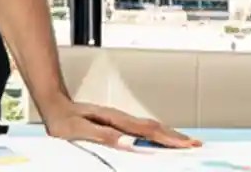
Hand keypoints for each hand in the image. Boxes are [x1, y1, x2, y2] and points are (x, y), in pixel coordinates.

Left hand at [42, 101, 200, 149]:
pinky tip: (160, 139)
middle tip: (197, 145)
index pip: (147, 131)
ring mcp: (119, 120)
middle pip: (154, 127)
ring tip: (186, 142)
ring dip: (169, 134)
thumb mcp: (79, 130)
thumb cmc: (64, 120)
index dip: (169, 139)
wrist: (54, 105)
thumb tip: (126, 141)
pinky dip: (156, 134)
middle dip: (176, 137)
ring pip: (150, 127)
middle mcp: (120, 118)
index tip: (187, 145)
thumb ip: (103, 135)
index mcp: (115, 121)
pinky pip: (142, 129)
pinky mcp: (116, 123)